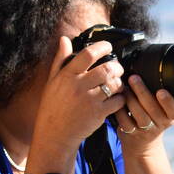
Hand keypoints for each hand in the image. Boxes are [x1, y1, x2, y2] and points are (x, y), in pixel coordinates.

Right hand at [29, 36, 126, 164]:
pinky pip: (117, 101)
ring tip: (117, 83)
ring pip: (114, 84)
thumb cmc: (53, 106)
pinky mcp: (98, 114)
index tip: (108, 47)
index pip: (88, 54)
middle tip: (117, 68)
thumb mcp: (52, 81)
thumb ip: (60, 59)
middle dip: (116, 66)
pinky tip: (117, 98)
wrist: (54, 133)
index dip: (102, 47)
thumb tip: (64, 39)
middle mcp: (78, 86)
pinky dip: (121, 98)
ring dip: (120, 82)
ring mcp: (89, 100)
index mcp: (67, 75)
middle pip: (106, 68)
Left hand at [114, 74, 173, 153]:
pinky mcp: (132, 134)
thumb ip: (158, 92)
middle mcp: (161, 124)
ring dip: (130, 100)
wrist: (142, 142)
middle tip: (134, 78)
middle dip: (143, 92)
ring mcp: (146, 131)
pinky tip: (117, 100)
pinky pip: (125, 122)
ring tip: (123, 87)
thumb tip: (149, 66)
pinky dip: (120, 110)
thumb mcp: (161, 107)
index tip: (161, 92)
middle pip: (153, 110)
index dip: (169, 102)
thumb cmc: (151, 115)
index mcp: (171, 115)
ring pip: (139, 116)